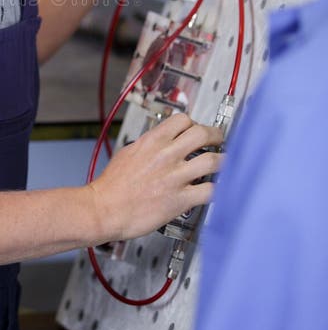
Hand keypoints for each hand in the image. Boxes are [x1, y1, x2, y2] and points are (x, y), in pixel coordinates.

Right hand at [88, 113, 223, 241]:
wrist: (104, 209)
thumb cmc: (111, 186)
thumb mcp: (127, 152)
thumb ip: (148, 145)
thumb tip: (160, 142)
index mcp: (152, 141)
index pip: (183, 120)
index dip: (194, 124)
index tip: (197, 130)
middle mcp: (166, 155)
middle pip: (203, 134)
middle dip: (215, 135)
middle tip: (218, 140)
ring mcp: (175, 177)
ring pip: (214, 161)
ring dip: (223, 161)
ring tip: (224, 163)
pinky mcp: (180, 199)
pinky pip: (210, 190)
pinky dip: (218, 188)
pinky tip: (218, 188)